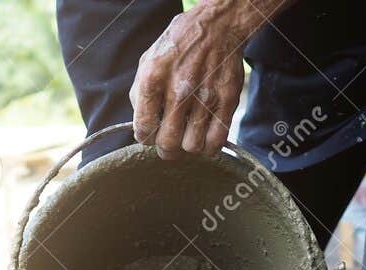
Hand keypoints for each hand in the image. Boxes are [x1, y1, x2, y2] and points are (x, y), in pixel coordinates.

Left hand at [131, 7, 248, 158]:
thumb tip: (141, 126)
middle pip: (168, 144)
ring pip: (192, 147)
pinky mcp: (226, 102)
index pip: (143, 129)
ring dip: (188, 145)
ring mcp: (205, 98)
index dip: (146, 137)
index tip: (151, 134)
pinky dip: (208, 147)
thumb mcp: (148, 60)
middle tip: (169, 139)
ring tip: (188, 133)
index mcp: (153, 79)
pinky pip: (215, 143)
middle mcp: (178, 91)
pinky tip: (204, 136)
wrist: (217, 26)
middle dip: (166, 147)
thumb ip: (140, 94)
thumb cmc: (180, 44)